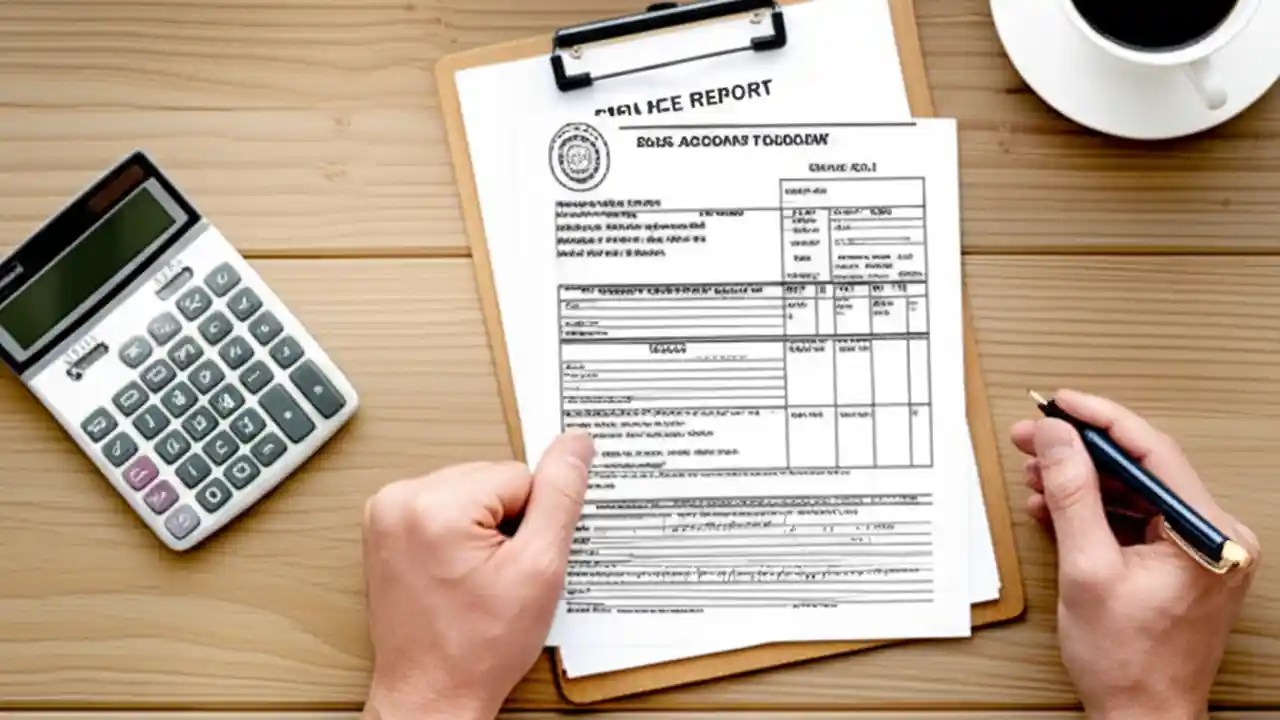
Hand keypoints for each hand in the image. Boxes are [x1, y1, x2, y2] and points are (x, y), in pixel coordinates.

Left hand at [360, 431, 594, 719]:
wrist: (431, 693)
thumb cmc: (477, 648)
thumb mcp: (539, 569)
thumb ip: (561, 496)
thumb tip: (575, 445)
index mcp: (435, 505)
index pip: (520, 475)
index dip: (533, 524)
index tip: (514, 566)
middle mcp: (400, 500)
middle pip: (492, 478)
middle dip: (507, 522)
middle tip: (495, 576)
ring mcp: (386, 512)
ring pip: (470, 489)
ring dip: (484, 527)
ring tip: (475, 578)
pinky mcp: (384, 524)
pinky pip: (443, 504)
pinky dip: (459, 532)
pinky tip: (458, 571)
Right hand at [1012, 390, 1259, 719]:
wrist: (1142, 716)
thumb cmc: (1127, 662)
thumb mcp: (1086, 568)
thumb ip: (1072, 494)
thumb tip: (1056, 438)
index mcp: (1208, 534)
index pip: (1152, 451)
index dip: (1099, 419)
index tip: (1059, 404)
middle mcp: (1215, 536)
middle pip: (1142, 467)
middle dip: (1080, 451)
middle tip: (1032, 438)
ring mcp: (1200, 549)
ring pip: (1134, 491)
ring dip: (1082, 481)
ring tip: (1036, 475)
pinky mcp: (1181, 562)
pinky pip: (1135, 518)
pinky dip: (1094, 510)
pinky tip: (1057, 507)